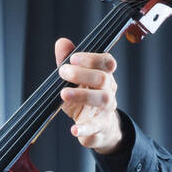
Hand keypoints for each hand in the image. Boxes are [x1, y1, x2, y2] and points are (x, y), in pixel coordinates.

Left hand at [55, 37, 124, 153]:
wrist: (99, 128)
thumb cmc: (86, 100)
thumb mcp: (75, 81)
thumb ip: (68, 62)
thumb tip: (62, 42)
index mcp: (104, 76)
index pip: (107, 62)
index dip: (92, 58)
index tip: (73, 58)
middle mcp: (109, 91)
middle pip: (103, 79)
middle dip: (82, 73)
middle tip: (63, 73)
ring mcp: (106, 110)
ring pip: (102, 100)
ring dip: (83, 95)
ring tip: (64, 94)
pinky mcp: (100, 128)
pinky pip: (95, 128)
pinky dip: (85, 129)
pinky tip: (74, 129)